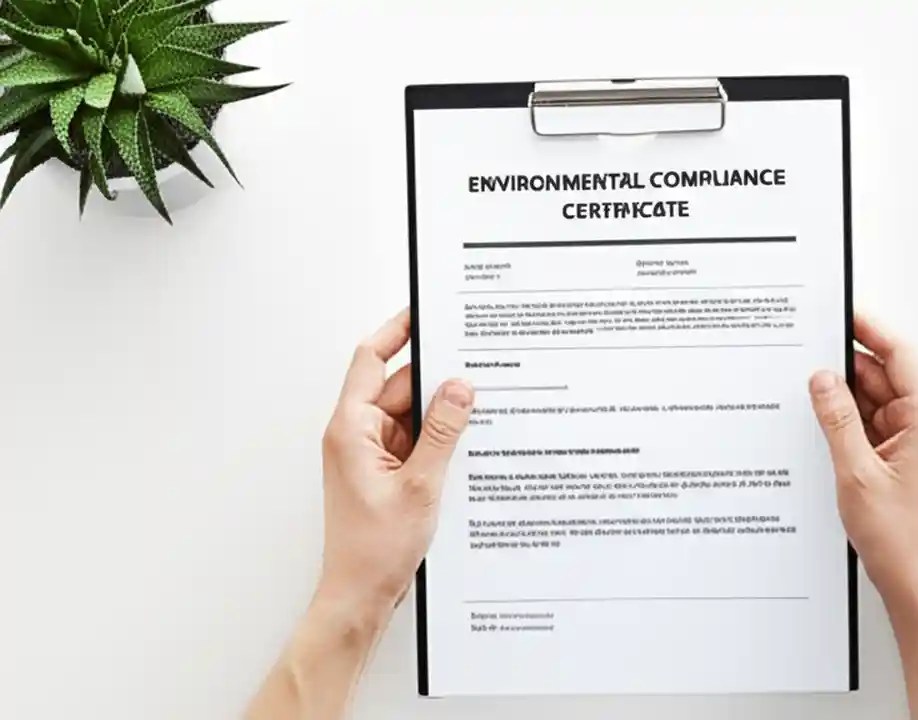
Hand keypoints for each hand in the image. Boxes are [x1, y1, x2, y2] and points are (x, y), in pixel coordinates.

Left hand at [318, 308, 473, 615]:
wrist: (360, 596)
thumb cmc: (373, 550)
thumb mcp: (420, 484)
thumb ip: (443, 430)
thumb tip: (459, 387)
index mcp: (350, 428)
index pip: (371, 360)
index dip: (397, 331)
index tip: (424, 312)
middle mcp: (355, 435)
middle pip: (398, 387)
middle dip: (435, 380)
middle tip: (475, 369)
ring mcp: (368, 454)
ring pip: (409, 415)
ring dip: (439, 415)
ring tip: (475, 417)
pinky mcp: (383, 472)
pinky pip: (413, 440)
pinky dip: (437, 439)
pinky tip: (463, 446)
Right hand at [809, 312, 917, 614]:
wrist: (914, 583)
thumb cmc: (900, 537)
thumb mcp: (856, 471)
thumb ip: (836, 418)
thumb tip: (822, 379)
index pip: (897, 354)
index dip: (867, 329)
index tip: (839, 312)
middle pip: (879, 376)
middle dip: (842, 368)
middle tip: (803, 357)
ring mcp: (909, 441)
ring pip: (868, 402)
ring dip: (839, 400)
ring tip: (804, 398)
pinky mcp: (894, 459)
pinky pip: (865, 427)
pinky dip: (842, 424)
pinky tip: (817, 427)